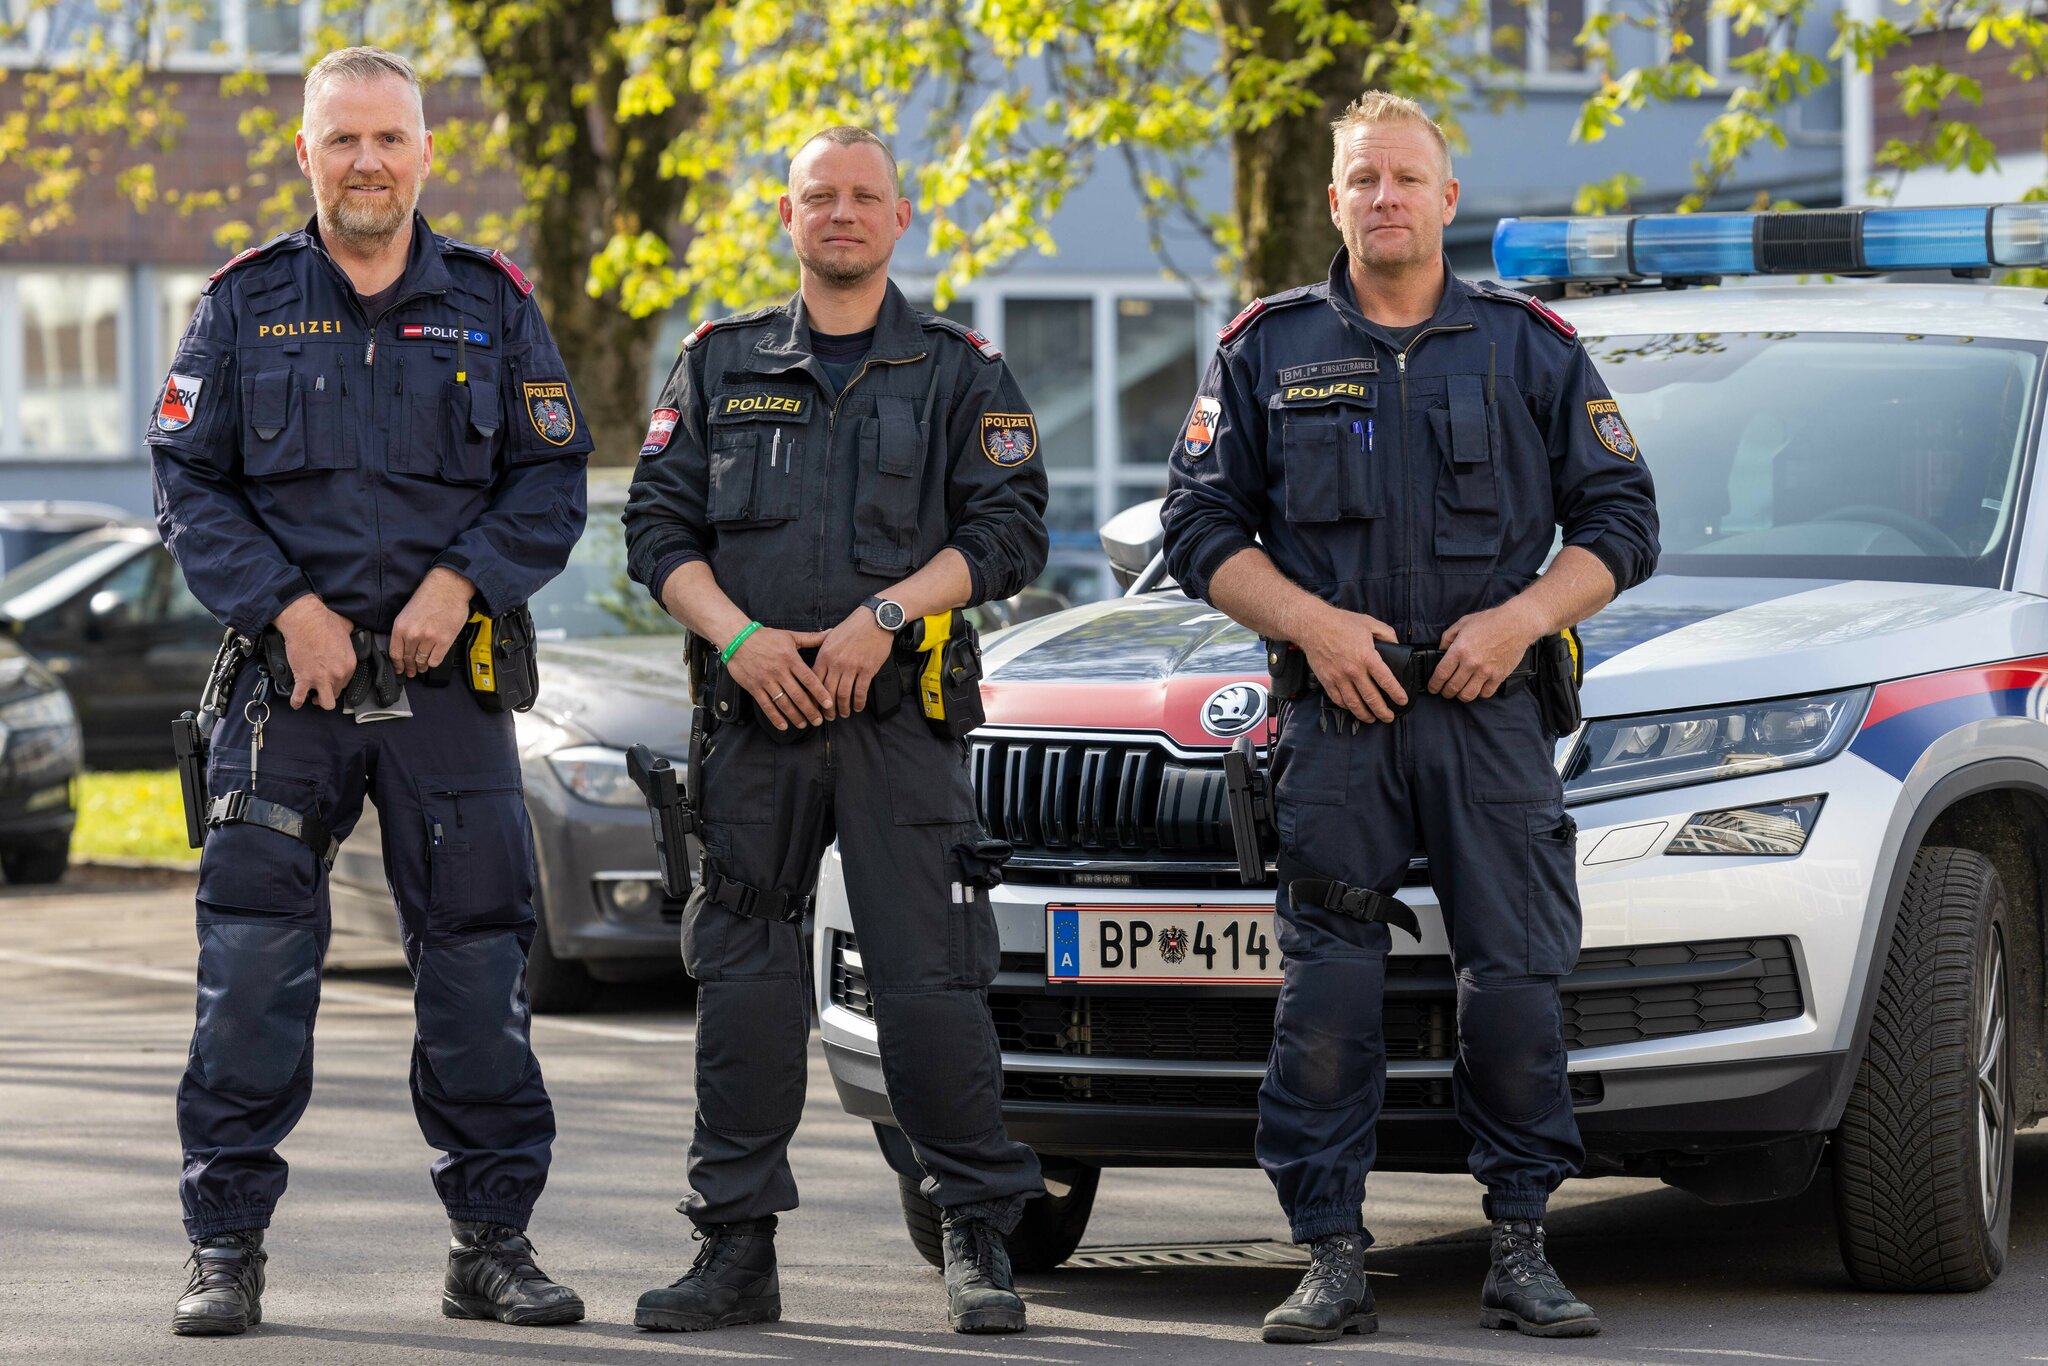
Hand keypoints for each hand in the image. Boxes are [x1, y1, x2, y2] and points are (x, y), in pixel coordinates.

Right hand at [274, 594, 356, 710]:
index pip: (346, 681)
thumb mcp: (346, 627)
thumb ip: (349, 635)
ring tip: (313, 697)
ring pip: (325, 703)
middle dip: (330, 691)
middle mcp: (337, 675)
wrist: (305, 621)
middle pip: (337, 692)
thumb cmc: (324, 622)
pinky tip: (296, 702)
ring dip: (319, 700)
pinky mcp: (303, 679)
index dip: (338, 681)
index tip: (332, 679)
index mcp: (349, 664)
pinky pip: (299, 698)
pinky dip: (296, 702)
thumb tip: (348, 632)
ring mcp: (321, 679)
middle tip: (322, 688)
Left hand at [391, 567, 475, 678]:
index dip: (397, 665)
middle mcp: (412, 635)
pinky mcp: (444, 640)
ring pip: (422, 661)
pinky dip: (433, 662)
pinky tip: (432, 661)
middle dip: (409, 668)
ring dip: (422, 666)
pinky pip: (436, 660)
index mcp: (400, 627)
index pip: (395, 653)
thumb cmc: (429, 596)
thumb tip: (404, 646)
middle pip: (408, 659)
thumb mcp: (407, 612)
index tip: (399, 669)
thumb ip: (404, 630)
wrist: (448, 587)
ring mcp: (429, 639)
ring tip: (423, 667)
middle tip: (411, 672)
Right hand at [724, 626, 831, 729]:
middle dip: (810, 710)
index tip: (828, 704)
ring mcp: (766, 680)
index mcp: (790, 659)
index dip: (820, 692)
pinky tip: (784, 726)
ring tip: (804, 724)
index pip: (809, 679)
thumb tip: (831, 633)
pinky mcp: (754, 687)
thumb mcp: (790, 636)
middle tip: (818, 721)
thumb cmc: (766, 637)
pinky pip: (766, 705)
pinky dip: (775, 717)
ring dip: (795, 716)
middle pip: (798, 695)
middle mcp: (779, 671)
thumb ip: (811, 638)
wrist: (737, 638)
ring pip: (783, 702)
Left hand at [814, 607, 897, 718]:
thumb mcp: (831, 637)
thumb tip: (815, 669)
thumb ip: (822, 653)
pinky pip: (861, 691)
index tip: (814, 706)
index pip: (814, 681)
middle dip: (827, 709)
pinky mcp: (867, 669)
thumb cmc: (852, 627)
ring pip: (844, 695)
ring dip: (843, 708)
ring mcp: (852, 667)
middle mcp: (836, 663)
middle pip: (828, 692)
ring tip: (844, 713)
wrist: (874, 619)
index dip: (813, 697)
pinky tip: (858, 707)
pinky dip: (859, 702)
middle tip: (829, 717)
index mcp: (825, 655)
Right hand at [1299, 606, 1405, 723]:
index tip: (1402, 701)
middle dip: (1383, 711)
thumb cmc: (1340, 622)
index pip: (1386, 681)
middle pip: (1371, 698)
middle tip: (1389, 717)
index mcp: (1367, 656)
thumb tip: (1397, 645)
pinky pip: (1338, 699)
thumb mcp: (1370, 623)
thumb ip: (1387, 634)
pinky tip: (1353, 708)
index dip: (1397, 694)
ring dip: (1365, 714)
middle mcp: (1353, 670)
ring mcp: (1339, 677)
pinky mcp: (1327, 680)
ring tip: (1372, 719)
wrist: (1312, 625)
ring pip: (1354, 703)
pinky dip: (1347, 707)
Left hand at [1431, 601, 1542, 702]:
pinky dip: (1479, 693)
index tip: (1432, 687)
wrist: (1517, 624)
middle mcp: (1471, 663)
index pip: (1441, 674)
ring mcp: (1486, 671)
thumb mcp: (1463, 623)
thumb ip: (1448, 637)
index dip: (1434, 684)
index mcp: (1459, 649)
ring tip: (1459, 692)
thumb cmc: (1491, 621)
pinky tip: (1477, 688)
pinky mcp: (1499, 676)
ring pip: (1468, 695)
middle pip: (1452, 687)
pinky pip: (1486, 693)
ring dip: (1460, 696)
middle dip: (1445, 692)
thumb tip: (1440, 650)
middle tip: (1444, 691)